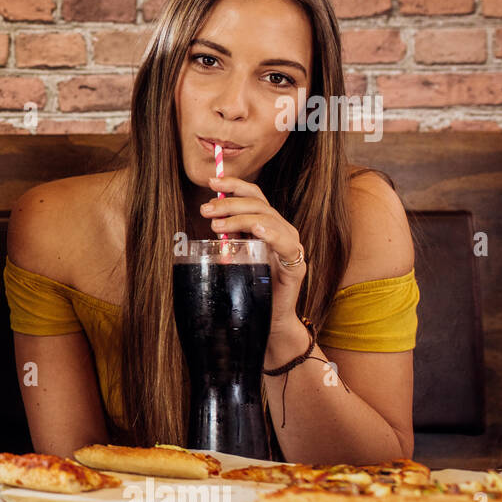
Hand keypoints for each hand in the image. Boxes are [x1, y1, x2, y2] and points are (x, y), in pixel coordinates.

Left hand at [198, 176, 304, 323]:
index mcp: (266, 225)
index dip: (234, 185)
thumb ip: (227, 238)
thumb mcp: (233, 256)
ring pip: (268, 219)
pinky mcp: (296, 265)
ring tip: (217, 225)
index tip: (211, 181)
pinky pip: (286, 243)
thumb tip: (207, 217)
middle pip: (259, 203)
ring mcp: (291, 246)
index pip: (254, 196)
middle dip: (230, 202)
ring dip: (241, 218)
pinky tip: (255, 231)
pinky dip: (270, 233)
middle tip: (205, 210)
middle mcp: (281, 230)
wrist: (269, 320)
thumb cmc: (249, 288)